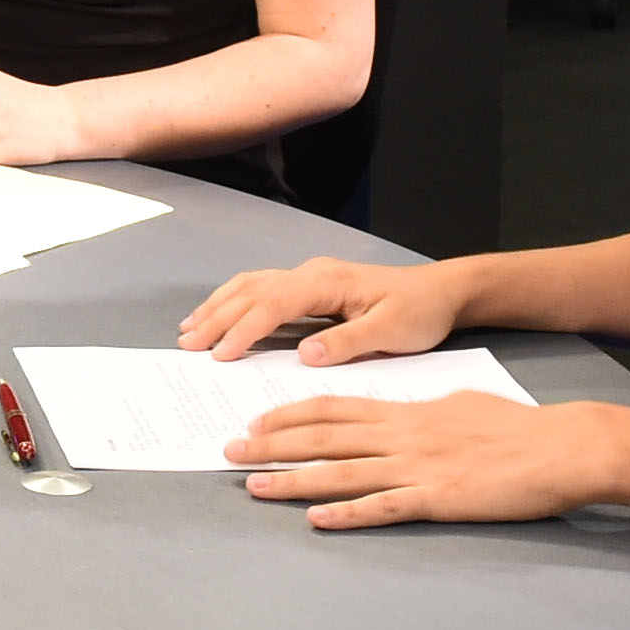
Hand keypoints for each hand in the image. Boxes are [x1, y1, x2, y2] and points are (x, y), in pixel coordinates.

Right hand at [176, 257, 461, 362]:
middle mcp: (311, 273)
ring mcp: (309, 276)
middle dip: (216, 317)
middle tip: (187, 345)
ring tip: (190, 329)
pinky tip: (221, 312)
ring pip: (250, 284)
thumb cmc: (420, 312)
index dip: (244, 329)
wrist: (442, 292)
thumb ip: (349, 342)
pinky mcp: (311, 284)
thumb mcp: (393, 332)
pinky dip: (234, 300)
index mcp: (327, 283)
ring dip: (218, 306)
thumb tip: (304, 354)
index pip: (273, 304)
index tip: (221, 355)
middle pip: (251, 291)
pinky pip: (261, 287)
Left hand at [231, 391, 621, 531]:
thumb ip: (420, 413)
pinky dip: (348, 514)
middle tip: (229, 450)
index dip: (289, 414)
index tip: (255, 419)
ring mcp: (419, 468)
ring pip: (342, 472)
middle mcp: (404, 435)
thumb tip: (397, 415)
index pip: (334, 408)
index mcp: (408, 411)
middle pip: (324, 437)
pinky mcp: (440, 499)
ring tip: (252, 485)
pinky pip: (385, 507)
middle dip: (272, 444)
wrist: (564, 446)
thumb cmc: (518, 427)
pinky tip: (318, 519)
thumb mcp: (459, 404)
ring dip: (293, 480)